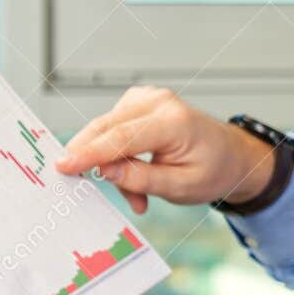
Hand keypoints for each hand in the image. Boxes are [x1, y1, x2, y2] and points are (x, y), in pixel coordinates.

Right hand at [54, 87, 275, 213]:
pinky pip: (113, 130)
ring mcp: (147, 98)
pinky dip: (116, 156)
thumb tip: (105, 171)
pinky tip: (135, 176)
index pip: (121, 136)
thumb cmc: (212, 170)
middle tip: (81, 189)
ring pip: (106, 132)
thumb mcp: (182, 187)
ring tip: (138, 196)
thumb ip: (142, 179)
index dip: (89, 153)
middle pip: (106, 128)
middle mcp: (158, 102)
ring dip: (112, 166)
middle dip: (92, 161)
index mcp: (174, 121)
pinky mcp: (138, 103)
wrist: (230, 155)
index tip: (63, 167)